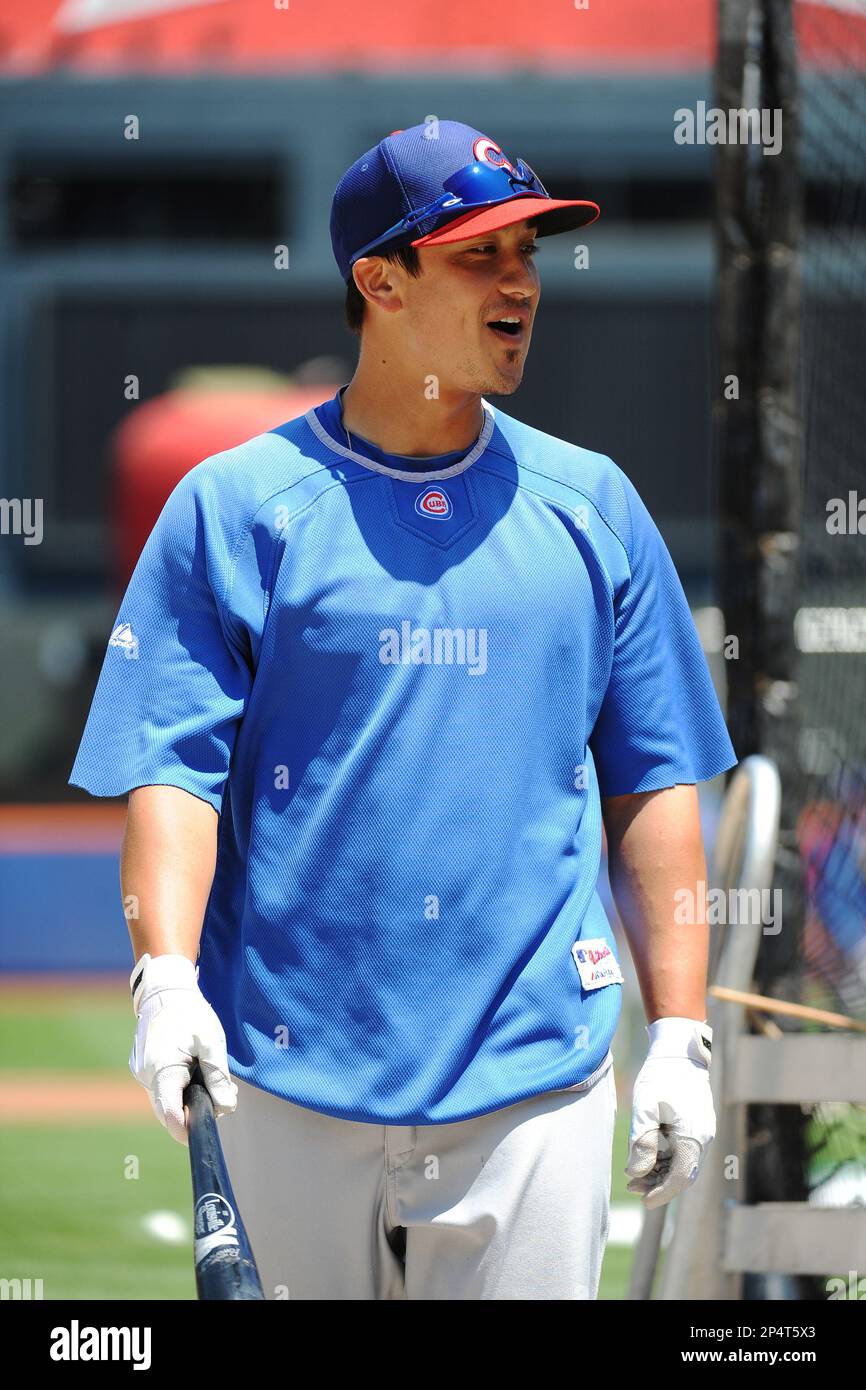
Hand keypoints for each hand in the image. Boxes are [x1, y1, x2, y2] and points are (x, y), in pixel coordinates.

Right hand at [128, 952, 237, 1144]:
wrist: (164, 990)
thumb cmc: (190, 1013)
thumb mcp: (211, 1042)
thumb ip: (218, 1077)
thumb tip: (225, 1109)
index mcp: (162, 1068)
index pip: (169, 1113)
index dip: (186, 1129)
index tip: (204, 1134)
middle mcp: (146, 1074)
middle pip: (169, 1110)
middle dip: (196, 1111)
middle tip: (225, 1096)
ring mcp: (141, 1072)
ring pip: (166, 1099)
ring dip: (189, 1099)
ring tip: (213, 1077)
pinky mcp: (143, 1068)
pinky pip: (163, 1087)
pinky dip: (180, 1087)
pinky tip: (197, 1071)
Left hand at [625, 1017, 714, 1209]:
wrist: (679, 1048)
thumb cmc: (660, 1076)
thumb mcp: (644, 1109)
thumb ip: (641, 1143)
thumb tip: (636, 1173)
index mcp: (693, 1136)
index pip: (679, 1178)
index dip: (661, 1193)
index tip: (643, 1202)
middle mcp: (703, 1136)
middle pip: (682, 1172)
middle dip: (658, 1183)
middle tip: (631, 1186)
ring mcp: (703, 1129)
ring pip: (683, 1161)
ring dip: (661, 1170)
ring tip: (635, 1173)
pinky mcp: (697, 1122)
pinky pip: (684, 1148)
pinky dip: (667, 1156)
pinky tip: (648, 1155)